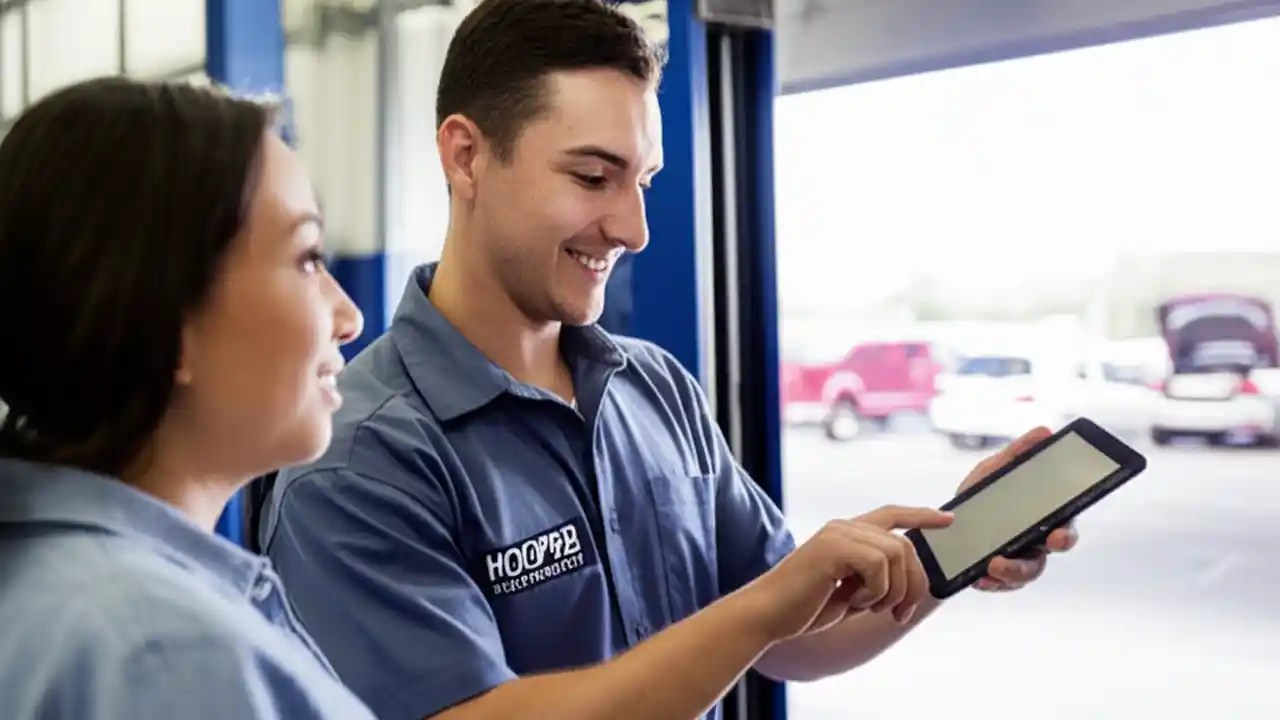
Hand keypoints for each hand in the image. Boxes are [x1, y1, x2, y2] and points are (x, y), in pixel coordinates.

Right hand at [746, 505, 953, 642]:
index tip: (948, 520)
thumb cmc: (806, 607)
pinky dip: (875, 591)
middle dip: (912, 585)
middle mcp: (844, 527)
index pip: (892, 514)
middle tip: (898, 614)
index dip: (921, 516)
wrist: (769, 615)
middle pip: (906, 546)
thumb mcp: (853, 592)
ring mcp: (838, 534)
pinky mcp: (832, 547)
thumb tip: (914, 582)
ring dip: (893, 591)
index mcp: (847, 534)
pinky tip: (852, 601)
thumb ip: (878, 580)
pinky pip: (879, 565)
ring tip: (869, 607)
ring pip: (898, 554)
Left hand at [956, 427, 1080, 591]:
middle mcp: (1036, 542)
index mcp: (1042, 517)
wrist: (943, 526)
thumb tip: (1043, 431)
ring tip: (992, 566)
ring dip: (1013, 572)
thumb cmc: (979, 497)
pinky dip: (989, 583)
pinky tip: (977, 578)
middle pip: (1051, 554)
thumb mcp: (992, 472)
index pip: (1065, 525)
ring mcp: (1018, 561)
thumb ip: (1016, 454)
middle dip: (1047, 554)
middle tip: (1035, 551)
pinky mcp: (996, 578)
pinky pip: (999, 585)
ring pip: (1026, 573)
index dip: (1067, 534)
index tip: (1058, 534)